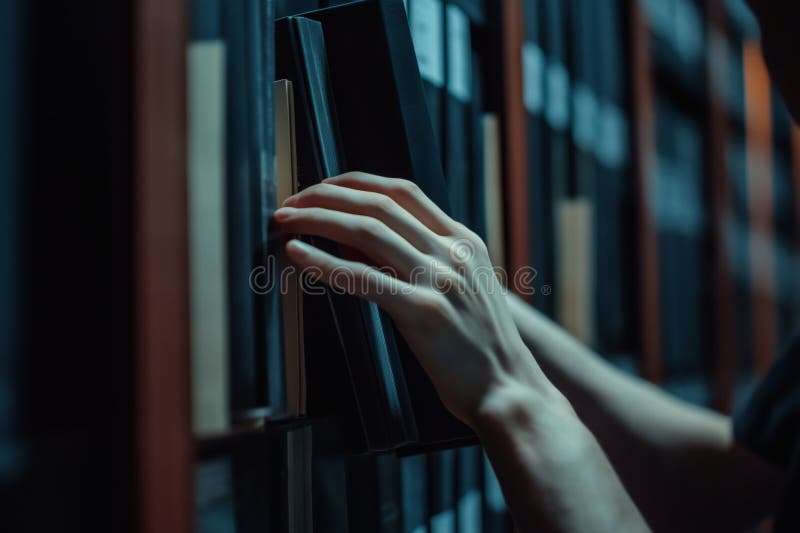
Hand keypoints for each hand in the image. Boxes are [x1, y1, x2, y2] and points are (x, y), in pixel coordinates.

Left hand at [275, 172, 554, 426]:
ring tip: (285, 219)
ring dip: (317, 219)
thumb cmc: (480, 346)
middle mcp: (453, 252)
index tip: (322, 188)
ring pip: (368, 230)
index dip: (354, 183)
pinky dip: (324, 262)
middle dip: (326, 195)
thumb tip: (361, 243)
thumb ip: (423, 260)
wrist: (508, 389)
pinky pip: (364, 278)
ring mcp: (440, 280)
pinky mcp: (424, 312)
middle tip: (292, 201)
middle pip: (379, 203)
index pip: (402, 191)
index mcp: (463, 241)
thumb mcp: (462, 288)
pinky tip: (298, 255)